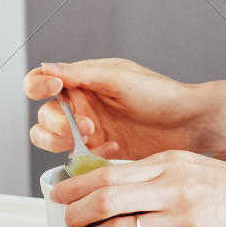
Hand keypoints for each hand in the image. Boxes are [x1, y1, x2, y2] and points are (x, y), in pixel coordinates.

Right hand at [23, 58, 203, 159]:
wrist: (187, 124)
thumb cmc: (160, 94)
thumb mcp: (120, 78)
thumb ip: (81, 75)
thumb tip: (48, 68)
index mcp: (81, 80)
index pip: (40, 82)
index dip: (38, 86)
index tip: (54, 88)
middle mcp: (79, 105)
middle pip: (43, 116)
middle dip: (59, 122)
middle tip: (87, 124)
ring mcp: (86, 130)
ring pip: (50, 139)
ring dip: (64, 140)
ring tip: (94, 137)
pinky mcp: (97, 151)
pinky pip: (75, 158)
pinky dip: (87, 155)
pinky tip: (112, 149)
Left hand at [48, 150, 225, 226]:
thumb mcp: (192, 166)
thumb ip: (155, 174)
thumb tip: (109, 185)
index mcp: (170, 164)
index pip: (110, 174)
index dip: (77, 187)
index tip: (58, 195)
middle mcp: (173, 189)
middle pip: (107, 200)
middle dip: (76, 214)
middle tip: (62, 222)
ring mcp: (183, 220)